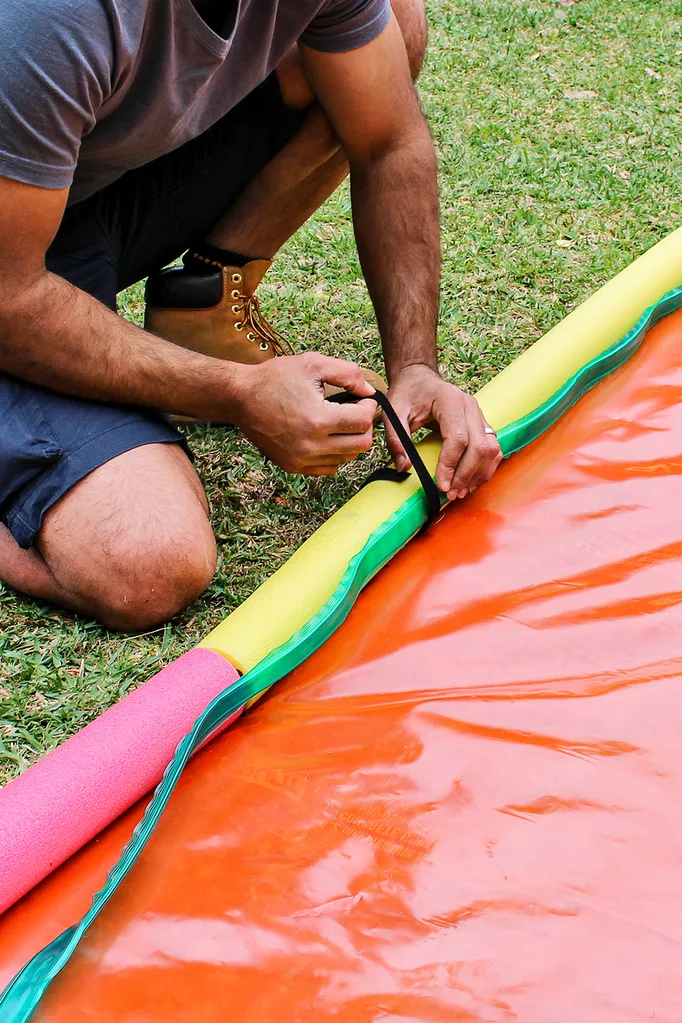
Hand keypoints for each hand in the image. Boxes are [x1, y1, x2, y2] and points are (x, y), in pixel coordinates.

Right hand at [235, 352, 375, 475]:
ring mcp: (301, 459)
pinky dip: (335, 454)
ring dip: (351, 440)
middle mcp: (311, 445)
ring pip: (347, 458)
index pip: (363, 422)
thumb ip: (349, 375)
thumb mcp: (313, 364)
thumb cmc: (275, 378)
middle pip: (361, 445)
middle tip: (356, 411)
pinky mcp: (293, 466)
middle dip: (365, 426)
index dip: (370, 408)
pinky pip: (329, 467)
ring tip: (341, 423)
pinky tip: (328, 436)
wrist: (240, 398)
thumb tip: (370, 392)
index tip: (364, 399)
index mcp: (318, 419)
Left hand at [386, 364, 502, 499]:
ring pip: (492, 449)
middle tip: (451, 495)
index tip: (441, 486)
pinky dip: (484, 468)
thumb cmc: (407, 394)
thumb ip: (396, 439)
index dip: (451, 465)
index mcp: (449, 401)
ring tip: (461, 492)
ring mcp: (479, 414)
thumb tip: (404, 468)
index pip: (458, 438)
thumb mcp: (393, 413)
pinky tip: (469, 482)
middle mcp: (470, 406)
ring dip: (478, 475)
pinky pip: (492, 449)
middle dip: (466, 475)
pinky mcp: (482, 424)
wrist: (419, 378)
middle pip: (480, 446)